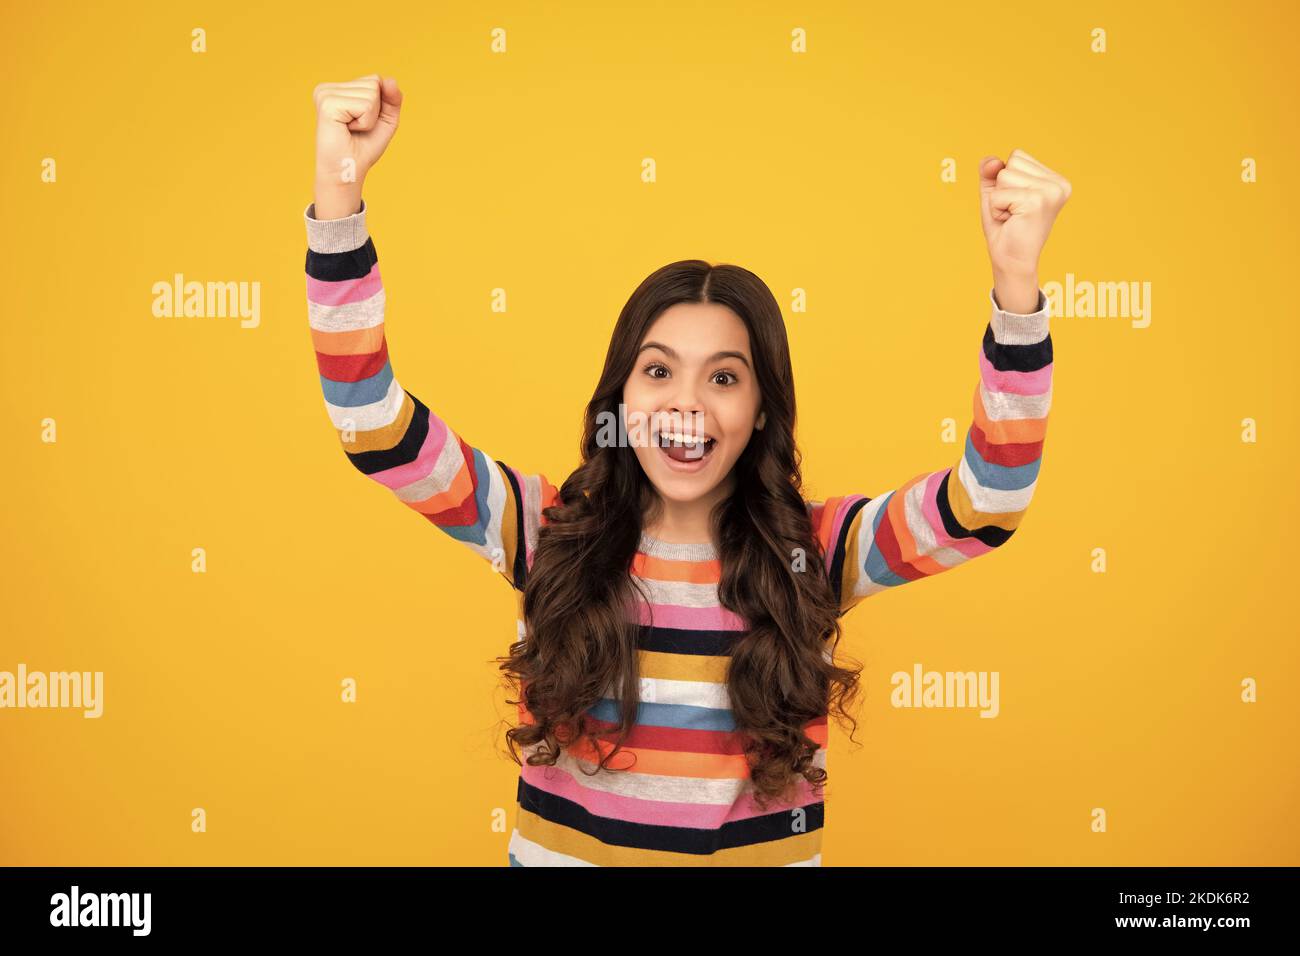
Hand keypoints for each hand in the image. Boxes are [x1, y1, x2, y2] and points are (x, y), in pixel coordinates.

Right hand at [312, 74, 403, 218]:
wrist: (348, 170)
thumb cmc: (363, 147)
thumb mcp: (385, 120)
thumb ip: (392, 98)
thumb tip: (390, 79)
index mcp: (337, 89)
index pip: (375, 80)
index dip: (380, 105)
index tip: (363, 122)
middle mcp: (328, 88)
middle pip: (374, 84)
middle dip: (375, 112)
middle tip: (357, 128)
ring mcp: (325, 94)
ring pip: (371, 94)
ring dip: (370, 118)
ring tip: (352, 130)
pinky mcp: (327, 104)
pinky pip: (365, 105)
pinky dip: (365, 122)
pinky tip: (348, 129)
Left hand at [979, 149, 1070, 311]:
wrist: (1011, 262)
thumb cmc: (1005, 228)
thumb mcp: (995, 192)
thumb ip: (991, 170)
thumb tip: (992, 161)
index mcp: (1055, 179)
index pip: (1017, 156)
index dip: (1005, 181)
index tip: (1016, 203)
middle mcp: (1059, 184)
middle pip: (1011, 162)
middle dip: (1002, 188)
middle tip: (1012, 212)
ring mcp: (1050, 192)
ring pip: (1004, 175)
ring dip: (999, 199)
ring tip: (1012, 216)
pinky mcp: (1037, 202)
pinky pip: (998, 194)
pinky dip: (996, 209)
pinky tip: (1010, 221)